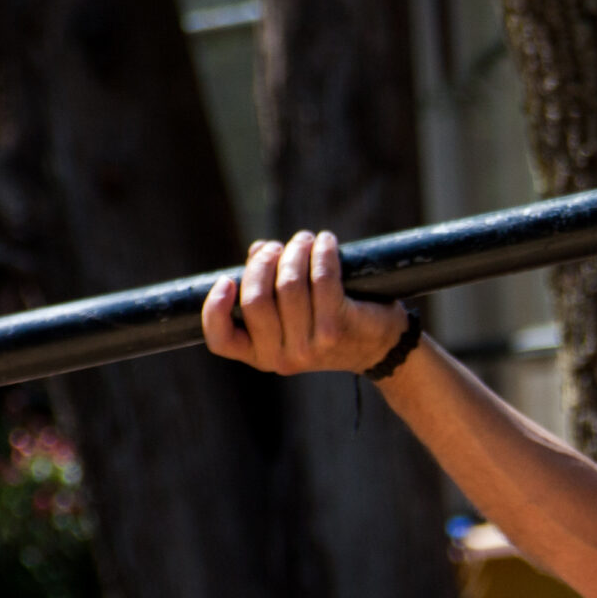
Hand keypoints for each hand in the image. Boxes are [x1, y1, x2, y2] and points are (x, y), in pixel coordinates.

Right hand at [200, 230, 409, 375]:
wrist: (381, 347)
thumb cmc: (330, 323)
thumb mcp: (292, 315)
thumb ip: (268, 286)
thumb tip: (257, 250)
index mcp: (262, 356)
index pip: (222, 340)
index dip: (215, 308)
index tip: (226, 280)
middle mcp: (282, 358)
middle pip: (256, 299)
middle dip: (264, 263)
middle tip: (277, 247)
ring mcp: (310, 346)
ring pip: (288, 284)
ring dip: (295, 251)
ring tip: (304, 239)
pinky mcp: (337, 328)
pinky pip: (321, 278)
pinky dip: (322, 252)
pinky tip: (326, 241)